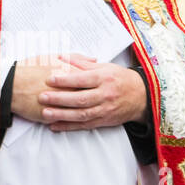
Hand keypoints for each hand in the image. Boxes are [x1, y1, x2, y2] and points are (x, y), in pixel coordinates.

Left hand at [12, 54, 148, 130]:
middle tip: (42, 97)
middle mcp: (106, 94)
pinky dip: (68, 127)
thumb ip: (83, 64)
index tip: (50, 78)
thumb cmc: (121, 79)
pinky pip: (84, 125)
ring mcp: (105, 109)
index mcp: (105, 78)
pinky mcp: (104, 121)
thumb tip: (62, 58)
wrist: (142, 96)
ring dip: (62, 114)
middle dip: (60, 98)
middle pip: (80, 98)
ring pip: (81, 114)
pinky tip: (55, 126)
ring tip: (45, 113)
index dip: (66, 79)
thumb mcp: (106, 67)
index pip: (83, 79)